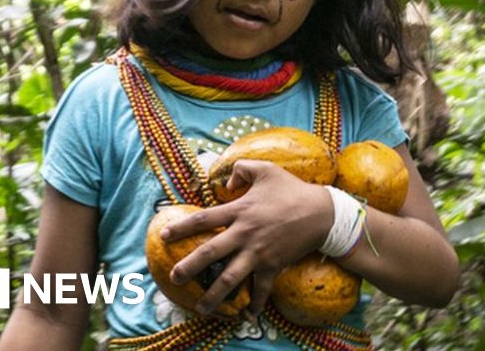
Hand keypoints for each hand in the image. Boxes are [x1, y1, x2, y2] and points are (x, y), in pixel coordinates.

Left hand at [160, 160, 332, 317]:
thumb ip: (242, 168)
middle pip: (210, 252)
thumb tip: (226, 180)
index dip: (182, 227)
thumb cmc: (292, 190)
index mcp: (240, 210)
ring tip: (200, 308)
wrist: (321, 212)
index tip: (164, 236)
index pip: (204, 219)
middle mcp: (245, 234)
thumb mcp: (266, 169)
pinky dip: (256, 304)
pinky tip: (248, 316)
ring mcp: (258, 253)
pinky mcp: (273, 265)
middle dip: (188, 267)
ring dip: (214, 295)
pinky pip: (262, 289)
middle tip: (173, 277)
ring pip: (230, 278)